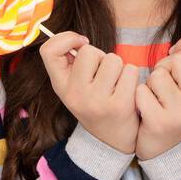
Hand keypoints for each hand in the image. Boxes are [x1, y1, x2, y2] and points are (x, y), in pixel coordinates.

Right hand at [39, 31, 139, 154]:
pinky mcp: (120, 105)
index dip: (66, 38)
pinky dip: (132, 76)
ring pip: (113, 59)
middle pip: (89, 51)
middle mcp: (75, 95)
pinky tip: (127, 91)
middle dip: (101, 57)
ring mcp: (97, 101)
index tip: (80, 43)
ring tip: (115, 84)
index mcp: (61, 87)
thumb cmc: (96, 103)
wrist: (113, 141)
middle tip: (103, 76)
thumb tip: (79, 40)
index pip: (48, 51)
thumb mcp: (74, 87)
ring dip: (118, 67)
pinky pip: (130, 70)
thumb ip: (71, 63)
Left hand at [135, 33, 180, 160]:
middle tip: (162, 85)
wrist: (164, 151)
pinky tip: (144, 109)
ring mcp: (179, 112)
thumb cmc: (172, 110)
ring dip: (149, 83)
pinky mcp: (159, 122)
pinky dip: (138, 97)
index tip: (177, 53)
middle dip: (164, 66)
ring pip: (157, 74)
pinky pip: (141, 91)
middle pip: (178, 59)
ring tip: (154, 98)